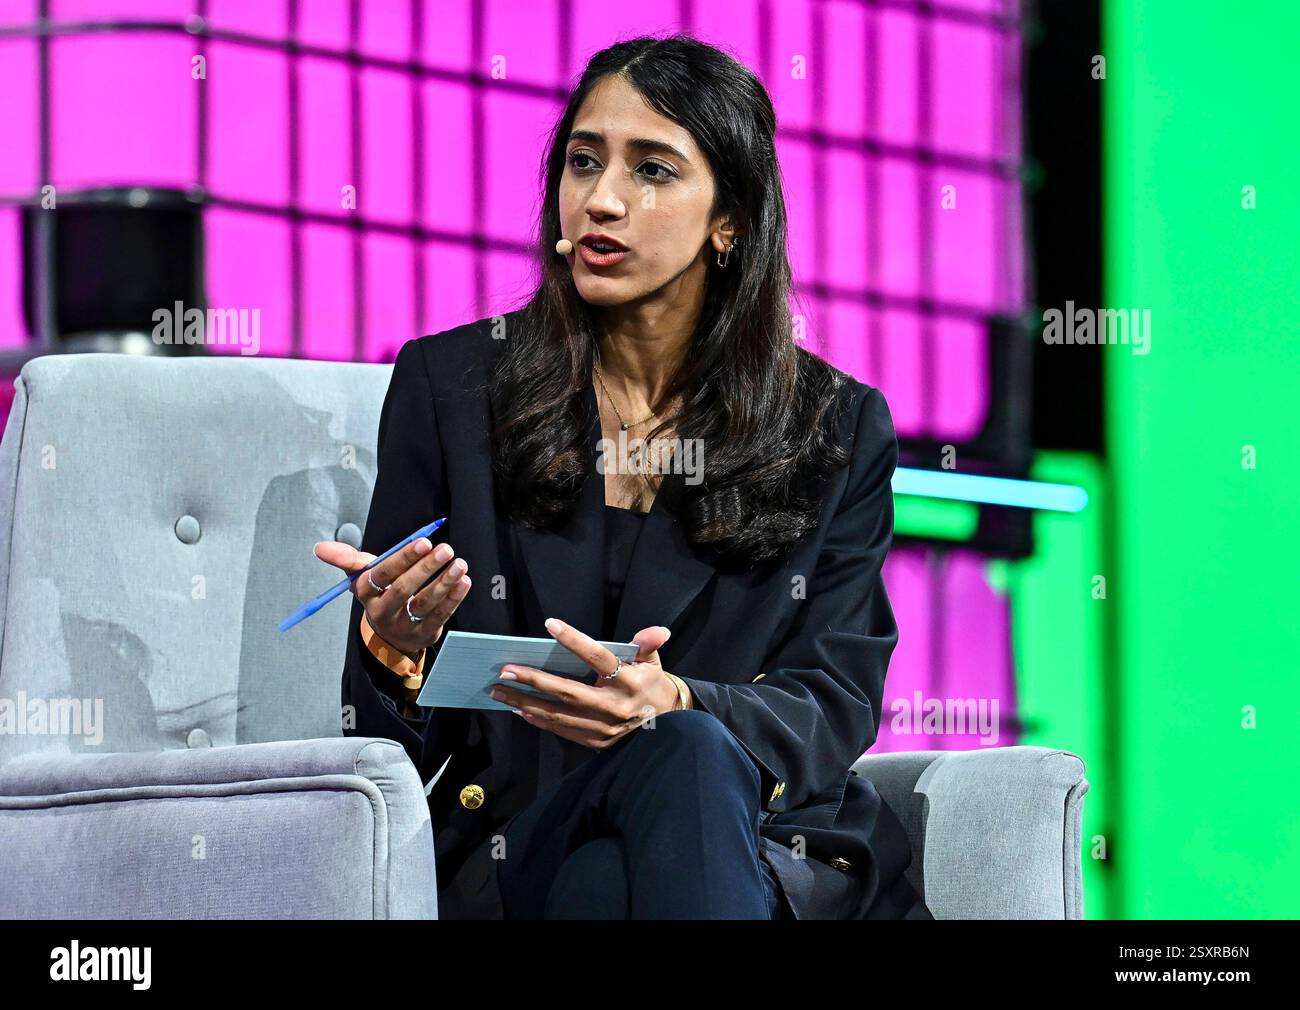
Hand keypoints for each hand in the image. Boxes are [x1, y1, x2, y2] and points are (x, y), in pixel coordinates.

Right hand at [314, 537, 470, 657]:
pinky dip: (454, 598)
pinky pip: (441, 616)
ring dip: (444, 583)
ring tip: (459, 564)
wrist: (391, 634)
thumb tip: (320, 547)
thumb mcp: (364, 576)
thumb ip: (347, 559)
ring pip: (424, 604)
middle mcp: (383, 612)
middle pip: (403, 590)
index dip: (403, 559)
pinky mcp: (424, 635)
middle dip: (425, 568)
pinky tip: (464, 581)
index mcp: (366, 594)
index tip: (423, 542)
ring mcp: (404, 626)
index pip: (382, 575)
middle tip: (445, 549)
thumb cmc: (381, 593)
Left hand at [489, 618, 684, 749]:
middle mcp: (614, 706)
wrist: (665, 726)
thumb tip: (656, 631)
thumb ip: (648, 644)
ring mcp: (603, 727)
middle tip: (506, 669)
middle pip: (568, 691)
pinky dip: (538, 720)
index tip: (551, 625)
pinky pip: (561, 730)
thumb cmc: (651, 686)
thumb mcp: (653, 662)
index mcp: (629, 681)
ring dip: (525, 702)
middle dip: (533, 680)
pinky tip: (519, 710)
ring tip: (500, 691)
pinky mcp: (595, 741)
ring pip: (558, 714)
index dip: (575, 641)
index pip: (598, 657)